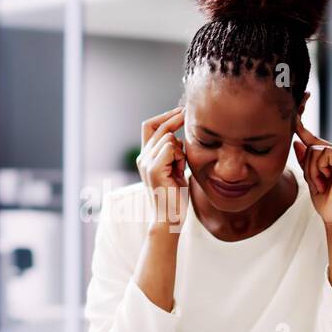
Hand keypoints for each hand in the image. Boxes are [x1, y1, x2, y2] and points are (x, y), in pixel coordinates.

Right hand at [136, 107, 188, 228]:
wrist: (169, 219)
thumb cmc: (175, 197)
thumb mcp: (175, 169)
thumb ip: (174, 153)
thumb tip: (182, 137)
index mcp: (146, 156)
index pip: (150, 125)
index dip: (165, 116)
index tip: (181, 112)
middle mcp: (142, 158)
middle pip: (158, 126)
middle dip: (175, 118)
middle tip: (189, 115)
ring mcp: (146, 163)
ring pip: (168, 137)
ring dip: (181, 149)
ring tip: (181, 166)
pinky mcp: (154, 169)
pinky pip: (171, 147)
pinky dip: (180, 156)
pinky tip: (180, 170)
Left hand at [292, 120, 331, 231]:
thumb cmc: (325, 200)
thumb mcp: (310, 176)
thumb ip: (305, 159)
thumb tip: (298, 141)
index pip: (314, 139)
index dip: (302, 128)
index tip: (294, 113)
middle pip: (312, 145)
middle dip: (308, 167)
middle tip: (318, 183)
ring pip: (315, 150)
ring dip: (312, 171)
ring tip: (322, 184)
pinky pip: (322, 155)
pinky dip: (318, 170)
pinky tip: (326, 182)